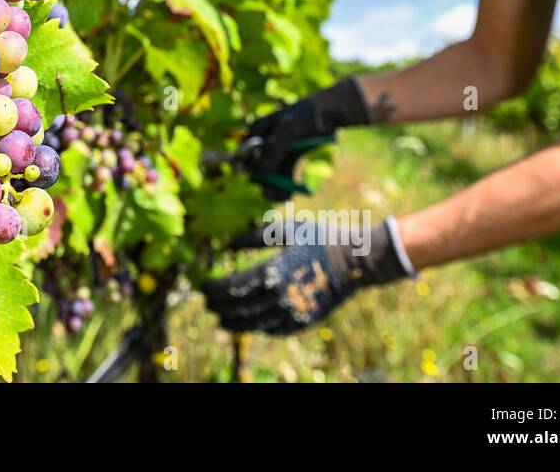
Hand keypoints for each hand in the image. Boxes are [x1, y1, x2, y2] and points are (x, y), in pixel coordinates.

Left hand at [203, 217, 415, 334]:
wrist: (357, 261)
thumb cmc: (320, 239)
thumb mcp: (285, 230)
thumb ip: (253, 236)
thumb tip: (226, 241)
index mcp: (271, 274)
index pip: (230, 288)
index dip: (212, 289)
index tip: (201, 285)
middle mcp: (278, 298)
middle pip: (237, 309)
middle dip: (218, 306)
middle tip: (206, 302)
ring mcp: (292, 313)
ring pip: (253, 324)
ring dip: (233, 322)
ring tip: (220, 317)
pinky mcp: (303, 321)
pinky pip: (273, 329)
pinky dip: (257, 327)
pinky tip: (249, 322)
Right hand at [240, 78, 372, 195]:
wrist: (331, 111)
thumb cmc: (307, 115)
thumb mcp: (289, 129)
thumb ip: (274, 149)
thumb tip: (261, 172)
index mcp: (258, 130)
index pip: (246, 155)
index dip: (250, 170)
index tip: (261, 184)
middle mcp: (264, 140)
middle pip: (258, 167)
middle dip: (265, 182)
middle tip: (274, 195)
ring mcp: (278, 148)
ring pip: (272, 173)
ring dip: (275, 186)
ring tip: (284, 197)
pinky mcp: (290, 154)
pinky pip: (283, 173)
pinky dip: (285, 183)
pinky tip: (290, 193)